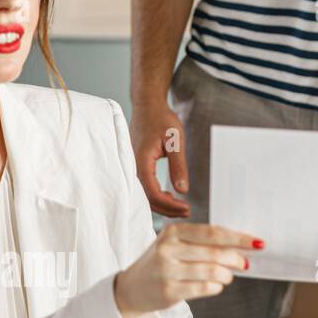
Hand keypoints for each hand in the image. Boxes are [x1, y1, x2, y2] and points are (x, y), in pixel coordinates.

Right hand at [114, 223, 259, 317]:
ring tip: (228, 276)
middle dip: (237, 258)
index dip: (239, 238)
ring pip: (212, 271)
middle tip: (245, 264)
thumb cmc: (160, 264)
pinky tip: (216, 286)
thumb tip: (241, 246)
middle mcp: (168, 249)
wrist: (129, 290)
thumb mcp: (174, 245)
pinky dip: (216, 287)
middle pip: (215, 252)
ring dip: (227, 275)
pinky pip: (204, 288)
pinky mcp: (169, 291)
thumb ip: (201, 243)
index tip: (257, 242)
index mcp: (173, 233)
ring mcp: (167, 271)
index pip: (213, 233)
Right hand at [131, 101, 190, 217]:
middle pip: (146, 198)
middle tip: (187, 211)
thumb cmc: (161, 119)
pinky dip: (155, 196)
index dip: (170, 205)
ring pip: (143, 195)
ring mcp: (131, 167)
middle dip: (167, 208)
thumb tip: (183, 190)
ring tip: (181, 206)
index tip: (186, 208)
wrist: (148, 106)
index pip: (153, 193)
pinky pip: (142, 187)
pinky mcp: (134, 166)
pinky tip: (169, 196)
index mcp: (141, 161)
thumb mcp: (175, 141)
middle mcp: (132, 167)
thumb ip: (179, 166)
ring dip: (162, 204)